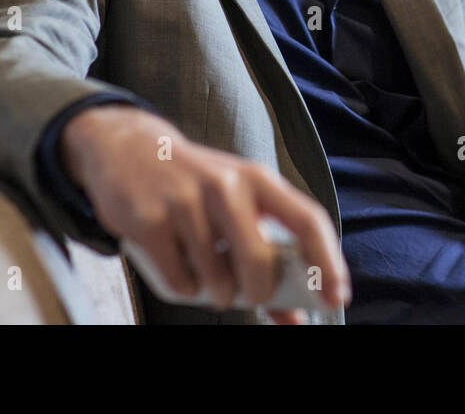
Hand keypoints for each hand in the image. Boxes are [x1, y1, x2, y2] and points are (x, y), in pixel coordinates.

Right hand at [60, 105, 349, 322]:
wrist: (127, 147)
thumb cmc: (195, 185)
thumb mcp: (237, 204)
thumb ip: (268, 255)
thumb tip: (294, 316)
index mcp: (257, 179)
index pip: (307, 219)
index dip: (328, 261)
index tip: (337, 296)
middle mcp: (226, 185)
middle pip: (260, 262)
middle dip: (259, 292)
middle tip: (249, 294)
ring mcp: (186, 201)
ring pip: (217, 281)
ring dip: (215, 292)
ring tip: (204, 270)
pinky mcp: (150, 221)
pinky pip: (180, 283)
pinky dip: (183, 287)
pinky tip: (176, 262)